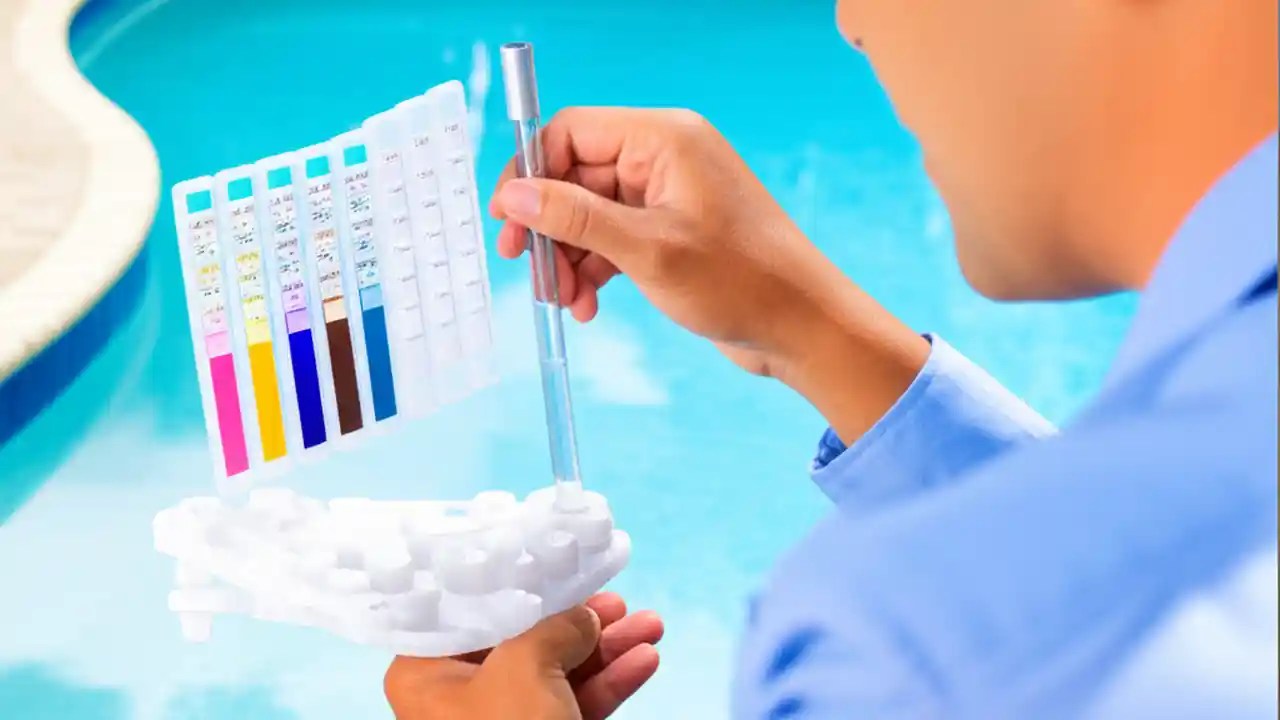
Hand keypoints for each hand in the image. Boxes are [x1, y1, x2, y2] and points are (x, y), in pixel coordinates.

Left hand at [384, 593, 662, 719]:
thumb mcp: (526, 666)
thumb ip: (557, 627)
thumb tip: (584, 616)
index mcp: (427, 672)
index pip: (473, 610)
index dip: (518, 583)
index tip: (556, 562)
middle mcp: (459, 696)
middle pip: (525, 639)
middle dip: (580, 620)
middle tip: (617, 600)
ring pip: (559, 672)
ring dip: (607, 649)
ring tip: (651, 625)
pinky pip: (575, 704)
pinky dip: (610, 683)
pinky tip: (646, 661)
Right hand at [490, 108, 927, 442]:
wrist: (803, 328)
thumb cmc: (743, 282)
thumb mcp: (647, 251)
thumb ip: (576, 217)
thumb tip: (516, 195)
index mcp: (664, 139)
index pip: (571, 132)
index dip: (531, 174)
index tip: (507, 222)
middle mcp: (665, 157)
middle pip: (575, 177)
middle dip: (550, 229)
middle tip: (530, 274)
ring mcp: (669, 195)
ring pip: (590, 213)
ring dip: (568, 256)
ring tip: (564, 301)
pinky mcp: (672, 230)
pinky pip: (613, 238)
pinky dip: (594, 268)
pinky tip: (588, 305)